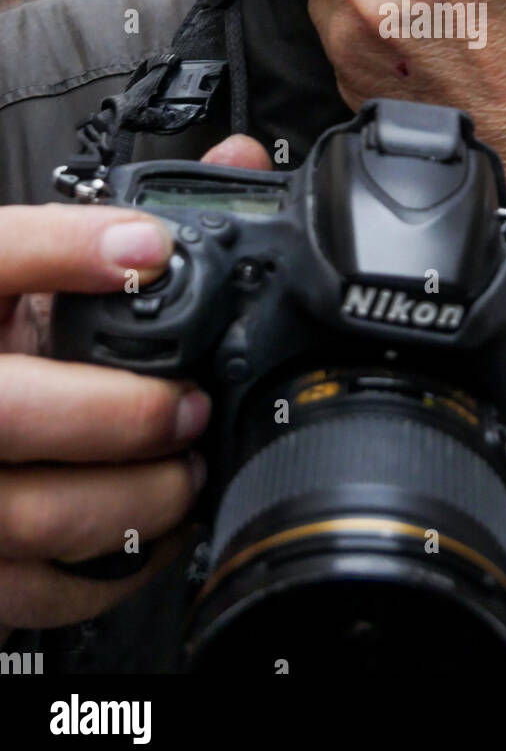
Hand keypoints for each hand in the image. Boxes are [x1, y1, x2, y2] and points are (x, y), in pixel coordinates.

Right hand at [0, 134, 267, 640]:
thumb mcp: (22, 275)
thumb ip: (119, 219)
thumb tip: (237, 160)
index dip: (65, 249)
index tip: (151, 245)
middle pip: (11, 412)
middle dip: (122, 413)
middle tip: (191, 405)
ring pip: (33, 514)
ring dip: (134, 498)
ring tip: (187, 470)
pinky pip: (38, 590)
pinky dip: (113, 567)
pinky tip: (154, 529)